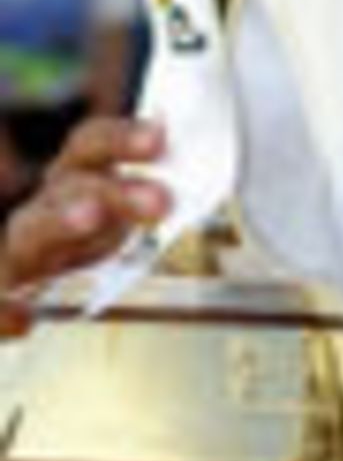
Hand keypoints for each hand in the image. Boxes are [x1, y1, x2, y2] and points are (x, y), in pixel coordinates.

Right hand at [0, 117, 170, 336]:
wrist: (16, 282)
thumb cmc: (80, 241)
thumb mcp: (116, 214)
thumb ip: (152, 196)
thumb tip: (204, 177)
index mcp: (72, 180)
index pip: (90, 145)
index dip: (122, 138)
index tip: (159, 138)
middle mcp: (44, 208)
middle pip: (71, 184)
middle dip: (114, 188)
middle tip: (158, 200)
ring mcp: (19, 251)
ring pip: (31, 231)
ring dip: (61, 221)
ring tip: (89, 217)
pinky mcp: (3, 292)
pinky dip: (2, 313)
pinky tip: (23, 322)